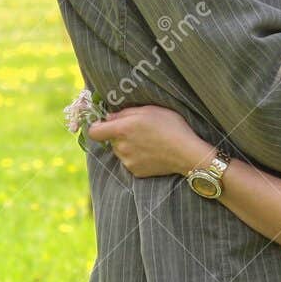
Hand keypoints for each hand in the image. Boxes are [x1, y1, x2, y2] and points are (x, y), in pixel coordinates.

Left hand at [86, 106, 215, 178]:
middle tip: (139, 130)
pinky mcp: (135, 171)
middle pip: (110, 140)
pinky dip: (137, 157)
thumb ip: (125, 112)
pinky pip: (130, 162)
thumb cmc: (171, 126)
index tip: (105, 123)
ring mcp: (127, 161)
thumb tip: (109, 117)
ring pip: (120, 151)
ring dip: (128, 146)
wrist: (186, 152)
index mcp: (122, 129)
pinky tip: (152, 153)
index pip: (94, 131)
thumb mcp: (150, 110)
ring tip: (149, 142)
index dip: (97, 126)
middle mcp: (121, 147)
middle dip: (120, 135)